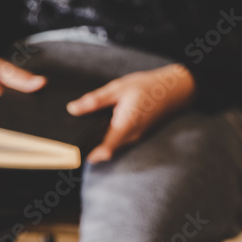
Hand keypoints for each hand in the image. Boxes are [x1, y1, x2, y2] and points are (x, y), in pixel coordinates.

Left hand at [66, 64, 195, 162]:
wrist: (174, 90)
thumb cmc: (148, 86)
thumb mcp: (119, 88)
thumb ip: (96, 100)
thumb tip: (73, 109)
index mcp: (125, 124)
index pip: (105, 149)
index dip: (87, 155)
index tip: (71, 155)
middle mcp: (131, 136)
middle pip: (105, 151)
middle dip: (88, 149)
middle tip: (67, 145)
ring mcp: (135, 137)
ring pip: (112, 147)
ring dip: (97, 144)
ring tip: (80, 135)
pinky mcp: (136, 135)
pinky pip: (119, 141)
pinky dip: (107, 138)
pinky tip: (99, 128)